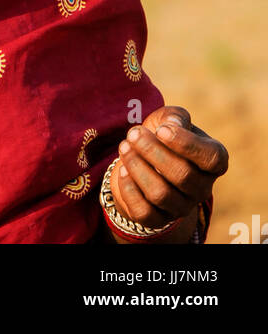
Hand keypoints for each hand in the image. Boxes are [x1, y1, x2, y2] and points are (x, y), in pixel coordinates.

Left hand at [111, 105, 227, 235]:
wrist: (145, 158)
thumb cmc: (163, 134)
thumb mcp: (170, 119)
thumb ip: (175, 117)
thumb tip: (172, 126)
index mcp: (213, 162)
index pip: (212, 158)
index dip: (187, 144)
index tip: (161, 129)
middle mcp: (202, 188)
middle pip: (182, 175)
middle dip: (153, 152)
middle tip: (133, 134)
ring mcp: (181, 207)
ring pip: (161, 194)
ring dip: (138, 167)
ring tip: (124, 147)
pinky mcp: (158, 219)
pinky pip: (144, 212)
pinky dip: (130, 190)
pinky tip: (123, 170)